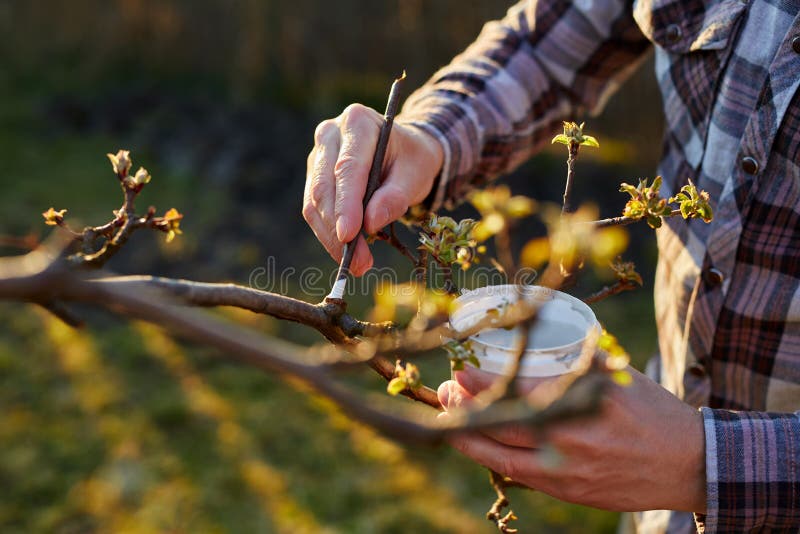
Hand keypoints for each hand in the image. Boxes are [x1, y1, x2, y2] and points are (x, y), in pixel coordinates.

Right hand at [303, 104, 443, 274]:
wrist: (404, 150)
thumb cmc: (412, 159)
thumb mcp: (416, 174)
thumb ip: (395, 197)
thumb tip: (371, 224)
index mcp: (358, 123)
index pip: (346, 168)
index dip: (346, 205)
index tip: (348, 237)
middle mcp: (330, 134)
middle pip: (324, 187)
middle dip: (338, 229)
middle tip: (359, 263)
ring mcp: (318, 155)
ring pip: (314, 202)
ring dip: (332, 238)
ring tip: (358, 264)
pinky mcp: (314, 175)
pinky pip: (315, 210)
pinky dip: (329, 235)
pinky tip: (348, 254)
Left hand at [437, 365, 706, 512]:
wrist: (689, 464)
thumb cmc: (653, 412)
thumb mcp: (620, 375)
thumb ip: (580, 359)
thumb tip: (544, 330)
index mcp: (585, 400)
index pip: (519, 388)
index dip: (480, 381)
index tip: (458, 367)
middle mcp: (573, 437)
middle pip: (502, 423)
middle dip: (464, 407)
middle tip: (443, 390)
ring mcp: (569, 471)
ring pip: (502, 455)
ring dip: (468, 436)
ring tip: (447, 418)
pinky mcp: (570, 492)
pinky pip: (520, 476)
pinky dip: (493, 459)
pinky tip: (476, 445)